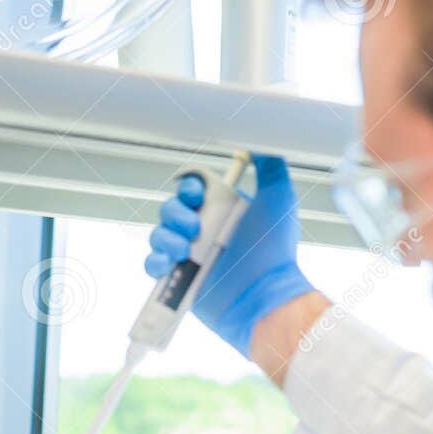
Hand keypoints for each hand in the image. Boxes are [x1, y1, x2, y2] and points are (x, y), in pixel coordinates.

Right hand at [144, 154, 315, 355]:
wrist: (264, 294)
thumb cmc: (274, 249)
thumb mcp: (279, 198)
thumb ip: (269, 165)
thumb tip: (257, 139)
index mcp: (222, 209)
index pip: (192, 189)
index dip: (188, 187)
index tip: (197, 194)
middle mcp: (204, 231)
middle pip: (170, 210)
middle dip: (175, 214)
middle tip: (194, 228)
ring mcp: (190, 256)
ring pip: (158, 235)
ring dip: (165, 238)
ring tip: (184, 250)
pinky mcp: (178, 280)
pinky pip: (153, 265)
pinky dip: (154, 262)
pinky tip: (168, 263)